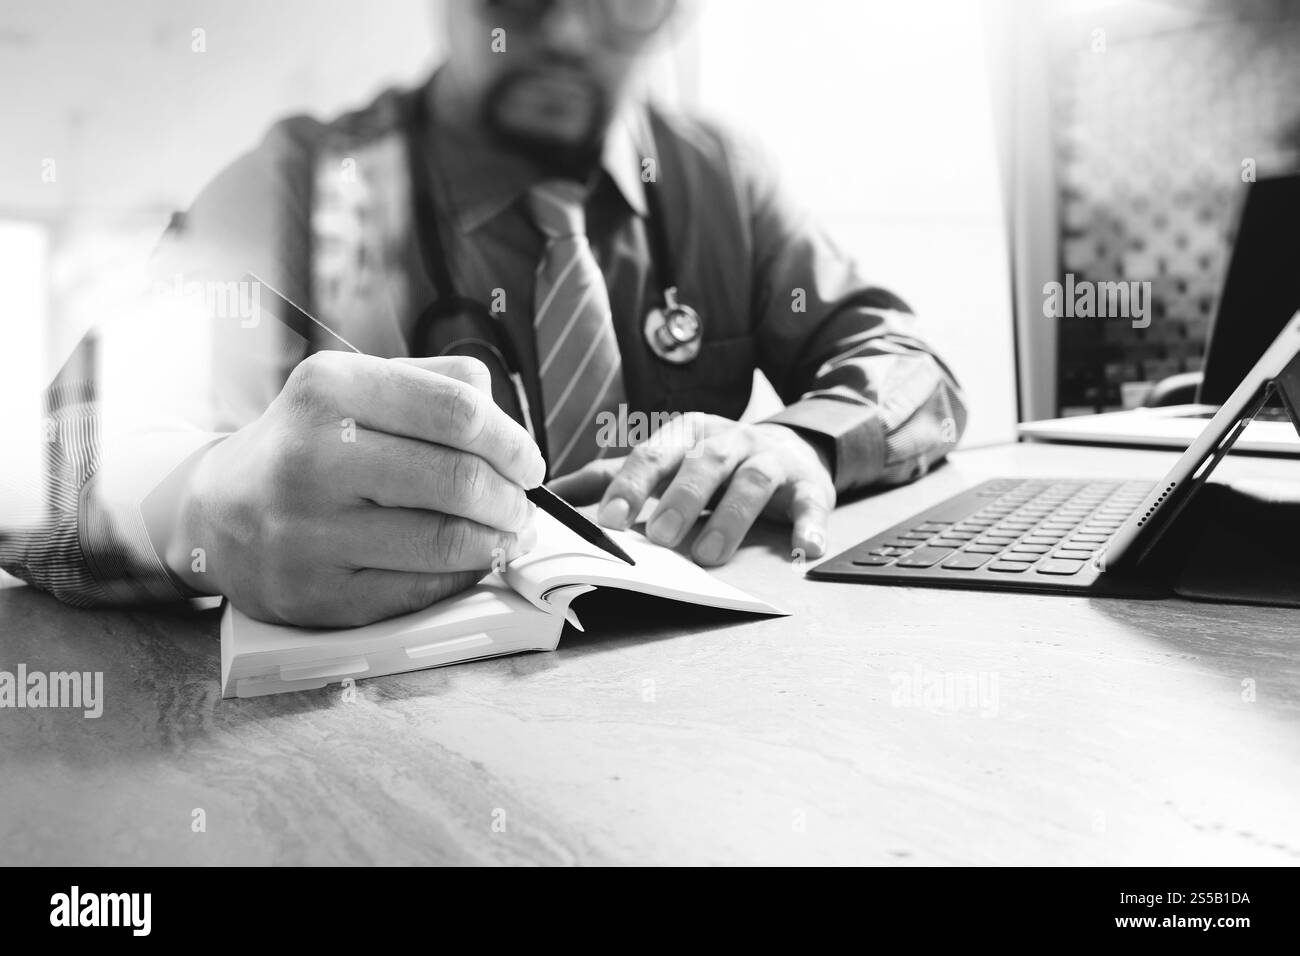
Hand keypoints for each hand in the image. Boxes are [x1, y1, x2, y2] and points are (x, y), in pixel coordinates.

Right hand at [159, 352, 545, 625]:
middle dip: (511, 498)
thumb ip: (433, 385)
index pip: (457, 411)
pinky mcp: (316, 594)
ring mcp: (308, 533)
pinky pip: (421, 590)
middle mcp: (310, 457)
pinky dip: (464, 576)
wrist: (218, 512)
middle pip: (459, 479)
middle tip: (523, 505)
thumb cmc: (311, 444)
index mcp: (329, 388)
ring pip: (446, 541)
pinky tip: (471, 562)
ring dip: (499, 541)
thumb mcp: (353, 387)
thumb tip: (506, 417)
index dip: (512, 441)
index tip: (529, 462)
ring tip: (510, 534)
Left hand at [548, 413, 834, 565]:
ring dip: (732, 516)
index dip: (632, 487)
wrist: (790, 448)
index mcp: (687, 434)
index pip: (654, 454)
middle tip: (663, 536)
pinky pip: (810, 504)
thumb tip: (551, 496)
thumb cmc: (713, 463)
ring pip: (752, 481)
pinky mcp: (808, 485)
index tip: (611, 520)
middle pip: (705, 462)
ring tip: (712, 554)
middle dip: (682, 498)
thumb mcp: (664, 461)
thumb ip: (611, 478)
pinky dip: (809, 526)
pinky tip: (805, 549)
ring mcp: (770, 460)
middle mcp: (729, 440)